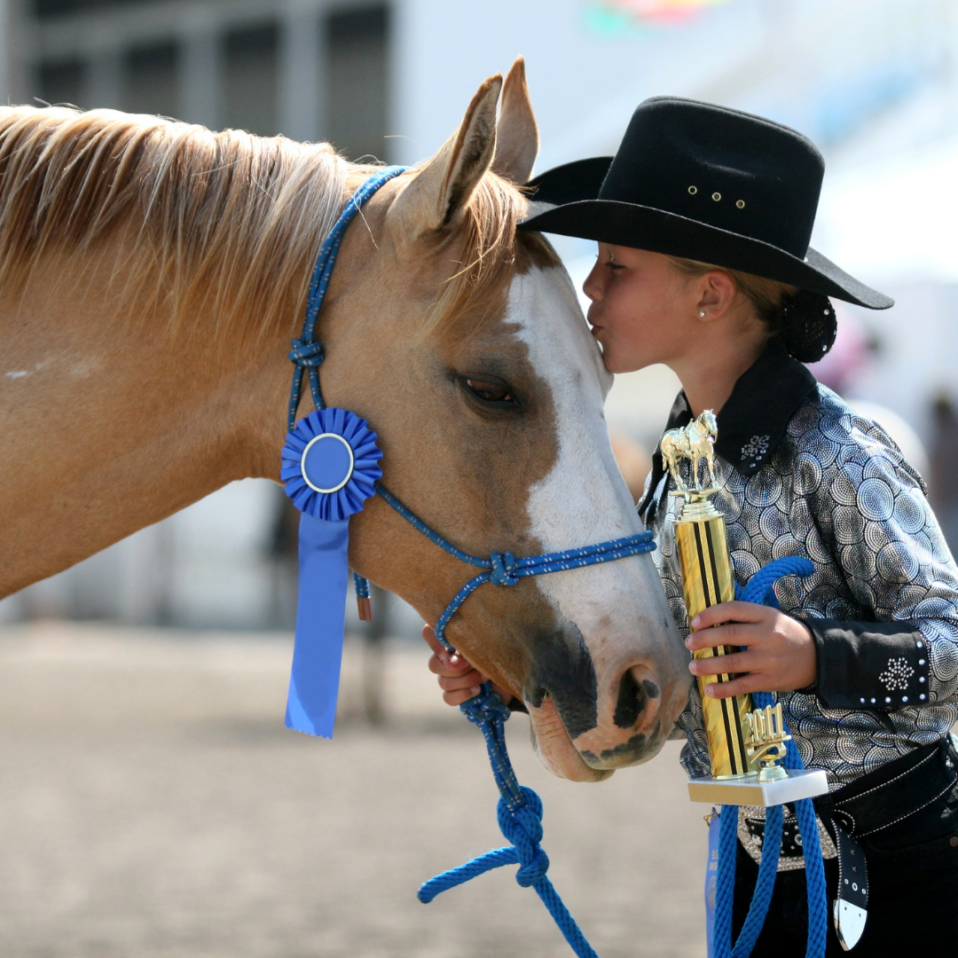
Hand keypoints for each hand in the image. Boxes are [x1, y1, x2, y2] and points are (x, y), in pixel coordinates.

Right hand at [422, 625, 513, 706]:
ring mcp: (449, 678)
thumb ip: (469, 646)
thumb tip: (452, 663)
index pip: (429, 632)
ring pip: (443, 682)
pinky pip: (448, 698)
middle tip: (473, 664)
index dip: (433, 640)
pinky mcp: (456, 696)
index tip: (450, 647)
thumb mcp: (489, 643)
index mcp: (451, 640)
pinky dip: (463, 694)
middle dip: (456, 667)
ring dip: (465, 680)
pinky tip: (477, 690)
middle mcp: (446, 659)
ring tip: (484, 677)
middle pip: (433, 664)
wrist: (515, 676)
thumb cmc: (501, 653)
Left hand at [685, 601, 815, 698]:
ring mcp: (769, 660)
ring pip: (732, 662)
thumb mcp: (770, 617)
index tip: (694, 622)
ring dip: (708, 665)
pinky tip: (709, 689)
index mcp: (765, 616)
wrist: (817, 657)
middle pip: (729, 635)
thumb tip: (708, 620)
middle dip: (704, 639)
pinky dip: (723, 689)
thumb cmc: (784, 634)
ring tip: (693, 666)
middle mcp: (767, 636)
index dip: (711, 614)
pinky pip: (742, 686)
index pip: (733, 609)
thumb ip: (744, 617)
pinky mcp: (770, 681)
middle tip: (688, 643)